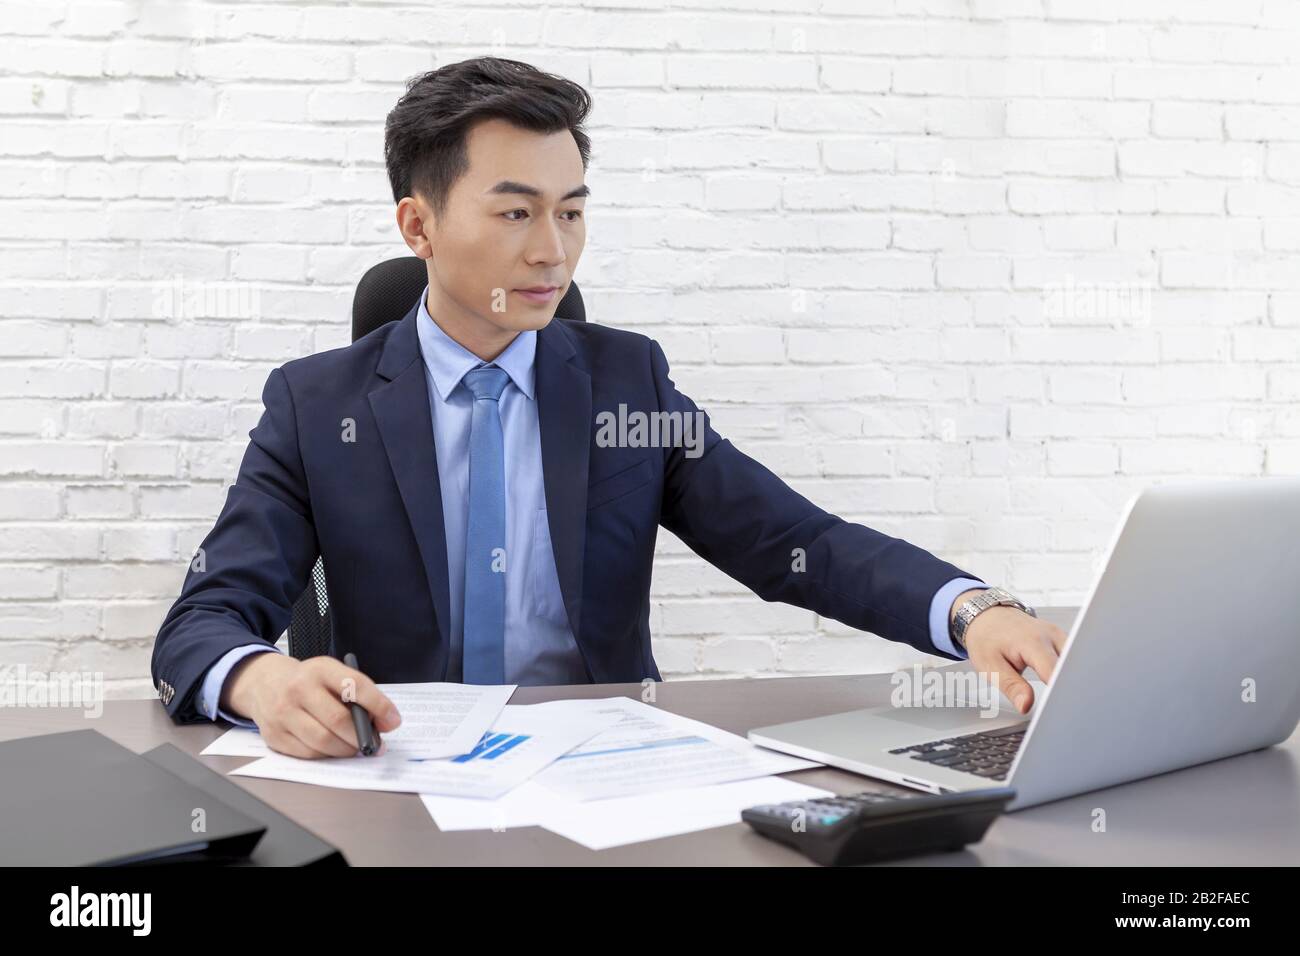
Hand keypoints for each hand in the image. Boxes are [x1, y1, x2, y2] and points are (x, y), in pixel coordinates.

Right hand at [221, 653, 401, 758]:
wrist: (265, 683)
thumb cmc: (309, 682)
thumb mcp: (332, 674)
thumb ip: (360, 694)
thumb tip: (387, 722)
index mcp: (320, 669)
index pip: (355, 686)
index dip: (379, 705)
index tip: (393, 720)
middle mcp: (298, 688)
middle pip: (338, 720)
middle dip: (362, 736)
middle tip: (374, 743)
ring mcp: (283, 713)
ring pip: (323, 741)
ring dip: (346, 749)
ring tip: (355, 747)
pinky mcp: (274, 735)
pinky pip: (308, 753)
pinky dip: (327, 755)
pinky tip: (333, 748)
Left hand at [950, 590, 1067, 715]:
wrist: (988, 616)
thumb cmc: (987, 637)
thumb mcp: (990, 665)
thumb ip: (1011, 686)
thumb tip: (1026, 705)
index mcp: (1032, 641)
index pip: (1055, 672)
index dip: (1059, 693)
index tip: (1057, 707)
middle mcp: (1051, 636)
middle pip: (1072, 668)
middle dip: (1070, 688)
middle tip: (1061, 706)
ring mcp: (1059, 636)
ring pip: (1077, 664)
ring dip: (1072, 681)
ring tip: (1061, 697)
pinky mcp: (1062, 640)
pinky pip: (1073, 659)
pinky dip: (1070, 674)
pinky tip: (1063, 685)